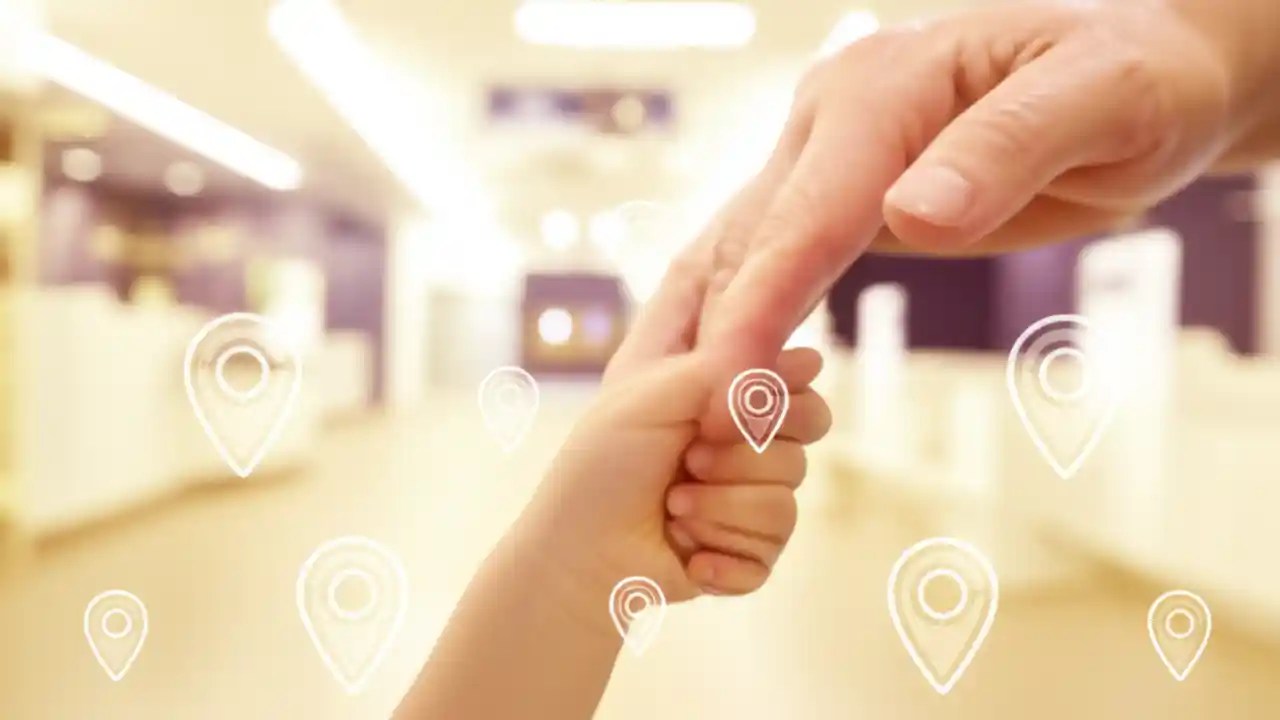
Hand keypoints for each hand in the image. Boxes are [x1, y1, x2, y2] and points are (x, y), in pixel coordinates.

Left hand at [523, 346, 829, 603]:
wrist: (578, 551)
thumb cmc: (601, 464)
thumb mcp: (653, 394)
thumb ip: (728, 366)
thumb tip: (812, 359)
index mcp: (723, 393)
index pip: (799, 377)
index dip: (782, 391)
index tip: (733, 408)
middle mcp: (743, 439)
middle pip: (805, 440)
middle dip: (742, 457)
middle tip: (690, 460)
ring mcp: (749, 495)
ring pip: (786, 502)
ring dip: (718, 510)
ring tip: (673, 509)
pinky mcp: (748, 548)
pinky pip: (771, 551)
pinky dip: (723, 556)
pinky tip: (689, 553)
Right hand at [682, 0, 1273, 360]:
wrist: (1142, 71)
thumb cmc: (1134, 78)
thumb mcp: (1099, 100)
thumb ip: (1006, 151)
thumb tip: (912, 217)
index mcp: (881, 86)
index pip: (806, 211)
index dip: (760, 304)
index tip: (724, 388)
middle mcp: (832, 115)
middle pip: (743, 236)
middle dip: (700, 335)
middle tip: (662, 432)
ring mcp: (828, 154)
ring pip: (735, 249)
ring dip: (691, 330)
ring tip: (648, 413)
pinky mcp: (841, 194)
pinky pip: (769, 260)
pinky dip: (734, 319)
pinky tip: (713, 371)